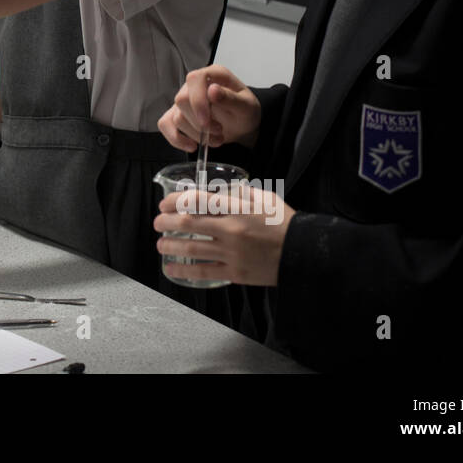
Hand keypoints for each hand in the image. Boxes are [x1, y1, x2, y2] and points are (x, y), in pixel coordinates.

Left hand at [153, 184, 295, 286]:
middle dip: (167, 222)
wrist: (304, 252)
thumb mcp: (265, 198)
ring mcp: (232, 252)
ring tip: (160, 243)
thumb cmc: (284, 223)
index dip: (175, 201)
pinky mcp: (235, 272)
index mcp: (237, 208)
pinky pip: (204, 271)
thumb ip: (241, 192)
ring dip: (171, 245)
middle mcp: (231, 229)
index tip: (165, 203)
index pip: (197, 200)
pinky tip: (171, 268)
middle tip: (158, 222)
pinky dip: (184, 270)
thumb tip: (222, 190)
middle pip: (188, 223)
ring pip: (192, 248)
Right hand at [158, 65, 261, 152]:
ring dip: (196, 135)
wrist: (242, 125)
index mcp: (212, 75)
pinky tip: (192, 145)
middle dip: (200, 123)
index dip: (198, 101)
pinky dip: (176, 139)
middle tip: (219, 131)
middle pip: (182, 100)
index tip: (207, 122)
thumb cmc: (245, 112)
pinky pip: (165, 125)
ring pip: (176, 118)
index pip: (194, 80)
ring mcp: (183, 100)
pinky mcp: (177, 114)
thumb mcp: (247, 106)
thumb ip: (230, 98)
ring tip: (216, 139)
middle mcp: (194, 85)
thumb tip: (212, 90)